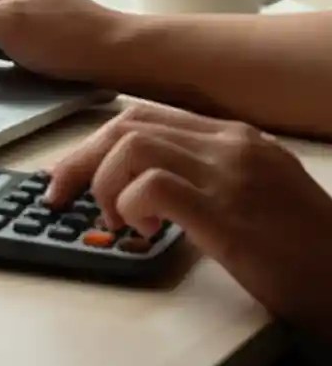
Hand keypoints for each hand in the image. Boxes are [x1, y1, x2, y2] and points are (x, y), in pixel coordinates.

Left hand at [47, 102, 331, 336]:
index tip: (69, 174)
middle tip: (62, 195)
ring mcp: (230, 175)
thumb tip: (137, 185)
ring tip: (117, 219)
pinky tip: (141, 230)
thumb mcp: (252, 194)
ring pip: (132, 146)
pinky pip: (152, 187)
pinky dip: (129, 206)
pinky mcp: (227, 212)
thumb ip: (202, 176)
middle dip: (82, 159)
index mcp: (235, 137)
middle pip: (128, 125)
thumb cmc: (302, 248)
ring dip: (105, 184)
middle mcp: (231, 145)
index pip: (144, 117)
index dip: (95, 144)